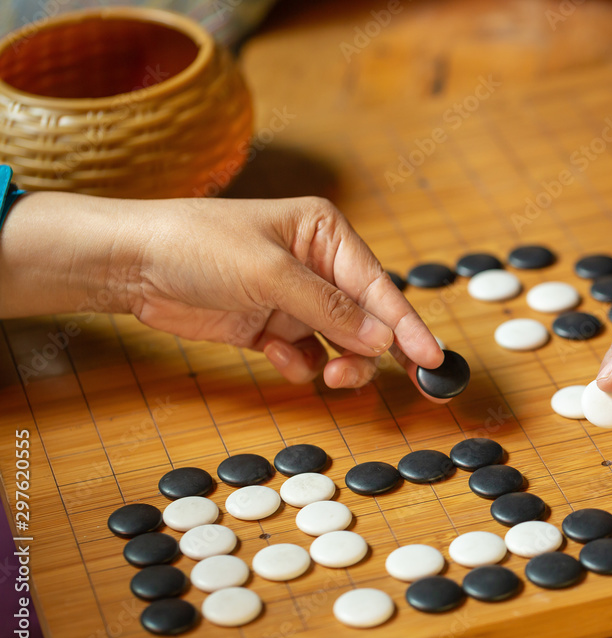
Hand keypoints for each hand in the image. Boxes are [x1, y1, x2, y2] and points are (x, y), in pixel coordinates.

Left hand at [0, 193, 444, 394]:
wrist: (133, 265)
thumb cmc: (198, 246)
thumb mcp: (270, 274)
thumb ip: (330, 309)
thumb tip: (384, 338)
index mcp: (326, 234)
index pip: (379, 286)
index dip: (408, 326)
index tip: (434, 359)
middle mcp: (318, 266)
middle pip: (367, 319)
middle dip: (377, 351)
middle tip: (402, 384)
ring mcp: (295, 299)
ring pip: (341, 344)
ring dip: (340, 364)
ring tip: (327, 377)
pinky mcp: (271, 327)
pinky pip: (305, 356)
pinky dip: (299, 364)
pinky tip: (277, 356)